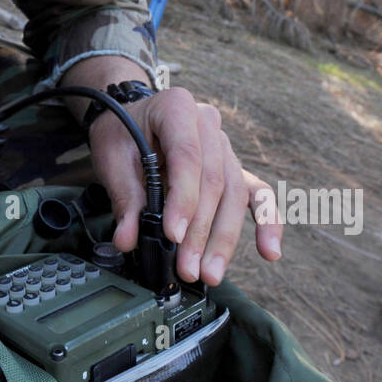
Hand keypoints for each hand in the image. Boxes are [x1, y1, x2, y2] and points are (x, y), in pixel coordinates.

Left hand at [86, 87, 282, 284]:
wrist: (130, 119)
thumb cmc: (121, 133)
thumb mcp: (111, 157)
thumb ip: (124, 197)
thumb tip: (128, 239)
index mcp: (177, 108)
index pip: (187, 157)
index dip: (183, 199)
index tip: (172, 234)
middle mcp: (208, 123)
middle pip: (215, 181)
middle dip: (202, 230)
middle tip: (188, 268)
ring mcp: (224, 146)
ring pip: (234, 194)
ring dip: (223, 239)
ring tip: (210, 273)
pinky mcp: (233, 168)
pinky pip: (256, 194)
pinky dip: (267, 222)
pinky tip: (270, 252)